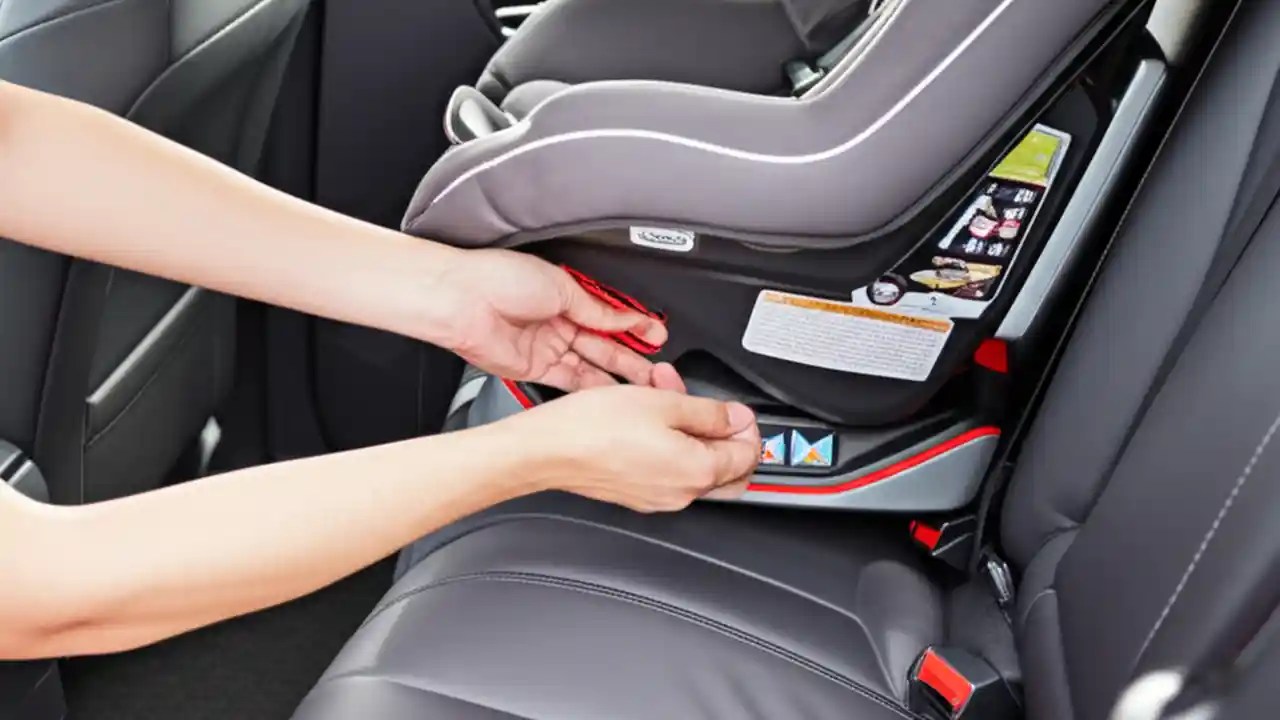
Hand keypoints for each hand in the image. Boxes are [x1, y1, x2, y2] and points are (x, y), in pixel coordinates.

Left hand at [429, 249, 667, 390]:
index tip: (657, 334)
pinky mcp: (535, 369)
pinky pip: (570, 380)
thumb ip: (596, 309)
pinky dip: (592, 386)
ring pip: (591, 365)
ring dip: (618, 375)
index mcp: (565, 294)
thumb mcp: (562, 286)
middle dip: (632, 355)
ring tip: (644, 385)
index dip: (634, 325)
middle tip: (659, 368)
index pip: (608, 314)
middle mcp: (558, 321)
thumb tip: (622, 318)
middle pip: (604, 343)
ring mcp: (547, 346)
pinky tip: (613, 391)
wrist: (461, 301)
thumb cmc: (499, 278)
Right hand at [496, 378, 761, 511]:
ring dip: (691, 428)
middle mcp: (682, 493)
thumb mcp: (662, 402)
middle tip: (713, 407)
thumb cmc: (594, 428)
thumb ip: (709, 412)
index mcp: (697, 471)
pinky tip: (650, 412)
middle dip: (725, 433)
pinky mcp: (636, 493)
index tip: (737, 408)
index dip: (748, 426)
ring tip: (667, 391)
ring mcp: (658, 497)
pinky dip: (670, 441)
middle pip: (729, 470)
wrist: (546, 450)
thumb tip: (736, 418)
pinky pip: (669, 469)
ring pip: (695, 464)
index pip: (748, 456)